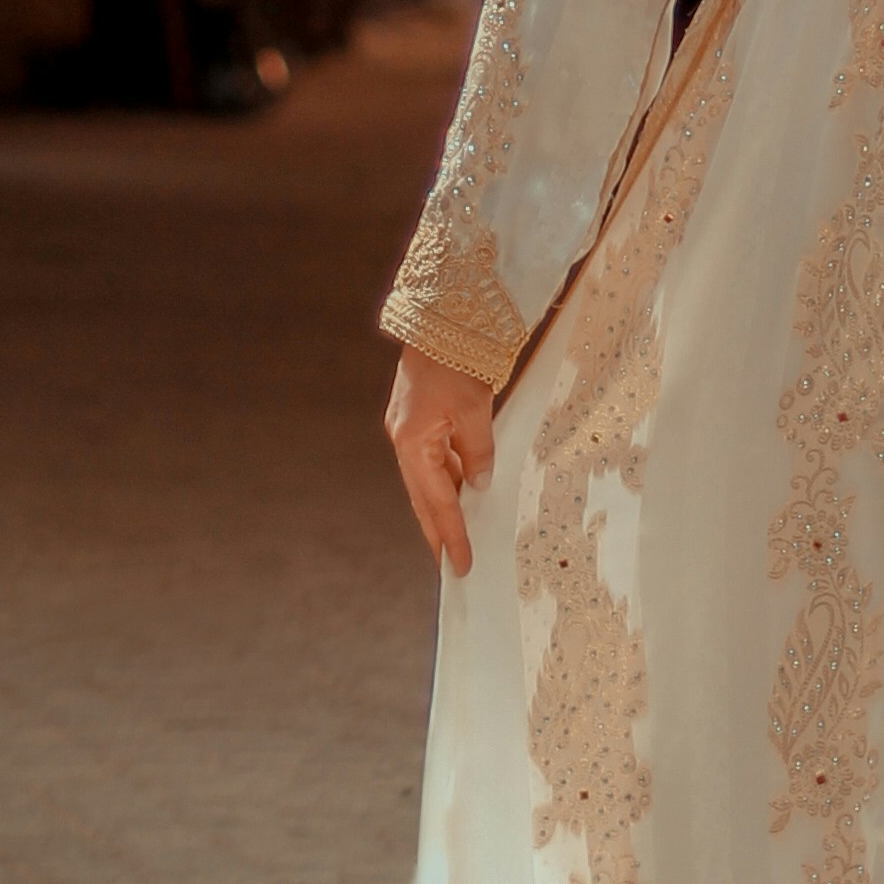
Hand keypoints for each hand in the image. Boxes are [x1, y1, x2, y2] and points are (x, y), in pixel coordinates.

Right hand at [386, 344, 494, 575]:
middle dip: (438, 532)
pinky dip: (448, 481)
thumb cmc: (454, 361)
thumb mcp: (474, 410)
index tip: (462, 564)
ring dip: (443, 508)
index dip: (451, 535)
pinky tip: (463, 493)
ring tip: (459, 537)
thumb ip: (477, 452)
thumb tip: (478, 484)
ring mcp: (409, 430)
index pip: (437, 502)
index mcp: (412, 443)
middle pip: (424, 499)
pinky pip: (434, 461)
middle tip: (453, 564)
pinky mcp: (418, 420)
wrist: (440, 318)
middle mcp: (404, 441)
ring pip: (429, 481)